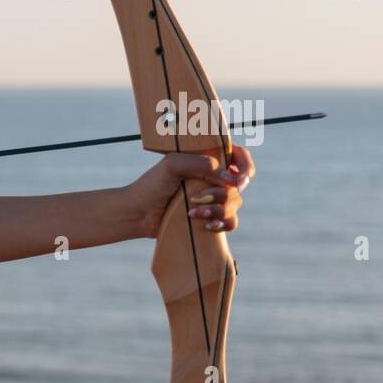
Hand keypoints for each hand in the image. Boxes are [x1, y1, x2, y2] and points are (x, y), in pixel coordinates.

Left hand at [124, 145, 254, 238]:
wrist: (137, 214)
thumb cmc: (151, 186)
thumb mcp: (172, 165)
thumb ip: (201, 164)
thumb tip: (231, 179)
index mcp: (206, 161)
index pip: (238, 156)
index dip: (245, 167)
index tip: (238, 180)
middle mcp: (212, 179)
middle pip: (238, 185)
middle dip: (221, 194)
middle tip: (196, 198)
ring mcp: (212, 199)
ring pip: (235, 204)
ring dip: (216, 210)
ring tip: (192, 213)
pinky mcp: (209, 218)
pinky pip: (230, 222)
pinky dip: (222, 224)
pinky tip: (206, 225)